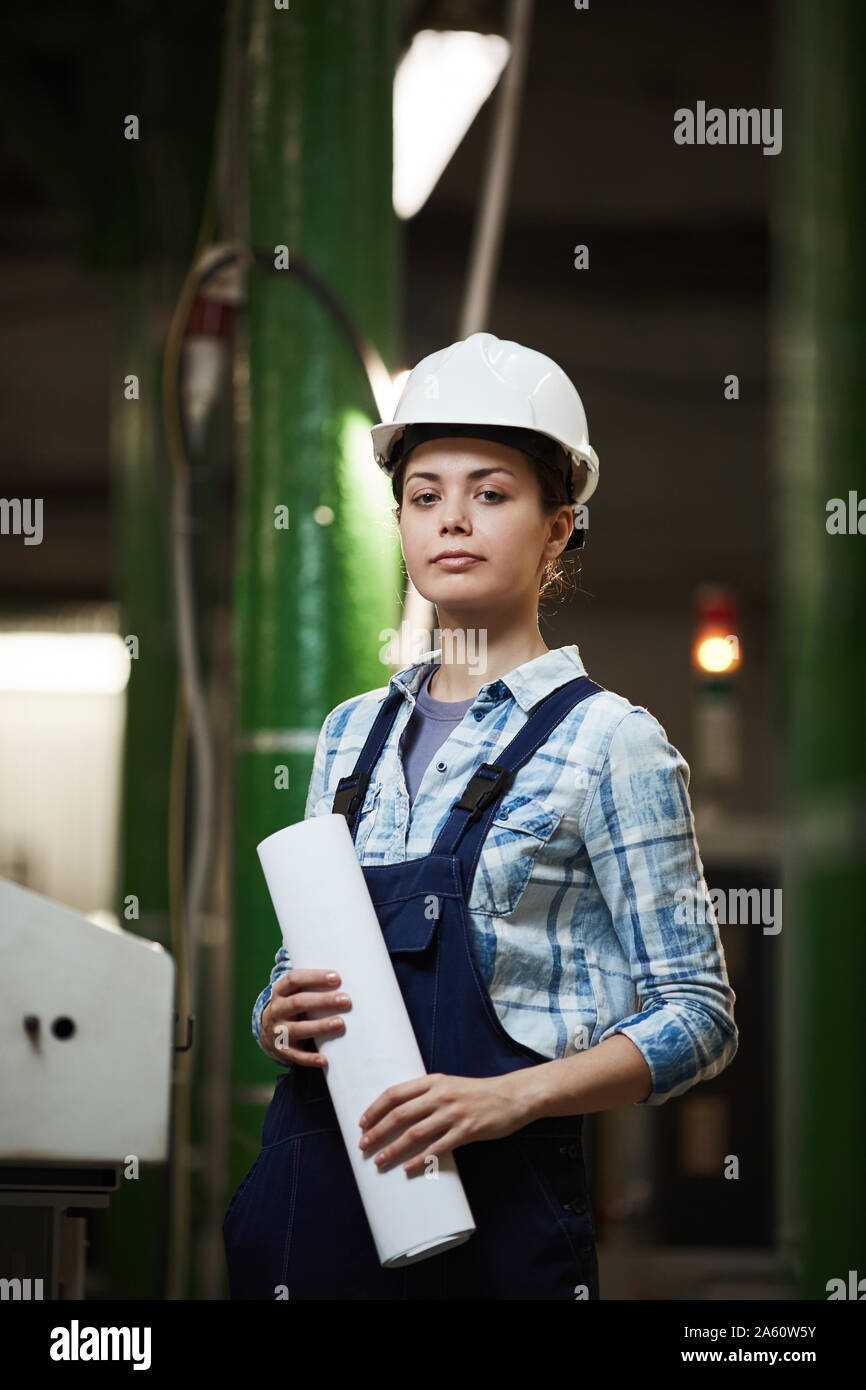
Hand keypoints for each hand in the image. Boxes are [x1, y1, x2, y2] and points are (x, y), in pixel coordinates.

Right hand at [261, 967, 351, 1066]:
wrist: (269, 1031)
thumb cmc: (295, 1004)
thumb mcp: (296, 991)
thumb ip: (314, 983)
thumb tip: (353, 968)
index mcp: (280, 991)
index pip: (294, 979)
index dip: (315, 977)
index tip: (337, 977)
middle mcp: (277, 1009)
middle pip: (298, 1003)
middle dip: (323, 1001)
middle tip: (346, 1000)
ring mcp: (278, 1030)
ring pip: (298, 1029)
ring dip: (320, 1026)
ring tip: (341, 1023)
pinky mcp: (283, 1050)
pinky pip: (296, 1055)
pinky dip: (310, 1058)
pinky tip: (325, 1059)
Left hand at [357, 1072, 530, 1176]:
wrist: (511, 1097)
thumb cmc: (476, 1092)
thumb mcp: (449, 1084)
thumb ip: (426, 1094)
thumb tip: (398, 1112)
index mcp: (432, 1081)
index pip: (395, 1093)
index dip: (375, 1108)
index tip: (362, 1123)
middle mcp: (440, 1095)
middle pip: (400, 1114)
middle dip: (377, 1131)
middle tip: (363, 1146)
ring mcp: (453, 1113)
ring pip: (414, 1134)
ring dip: (393, 1149)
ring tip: (379, 1161)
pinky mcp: (466, 1131)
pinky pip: (437, 1148)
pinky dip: (420, 1160)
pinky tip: (408, 1169)